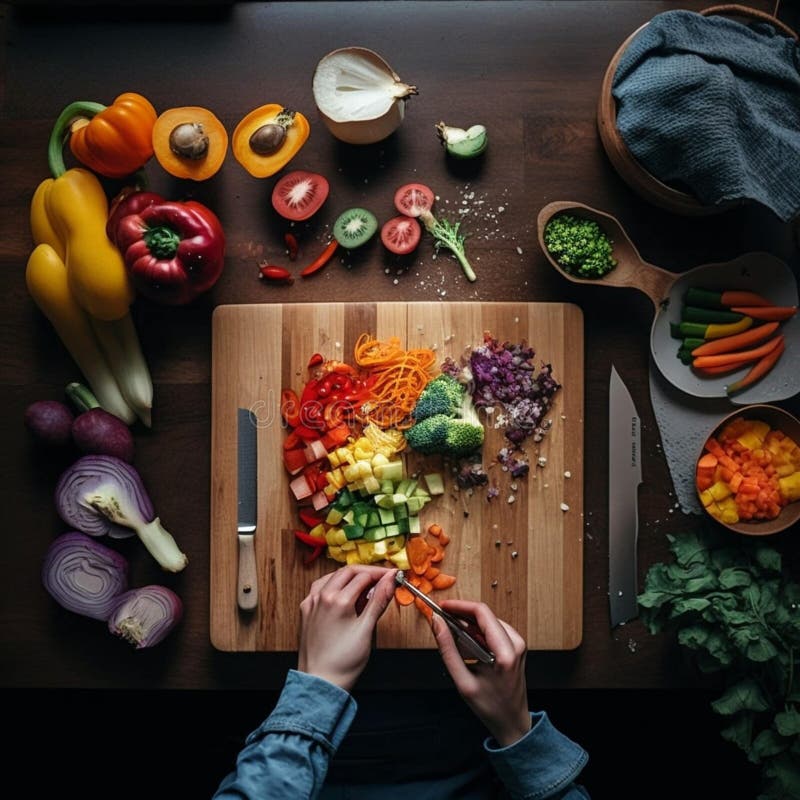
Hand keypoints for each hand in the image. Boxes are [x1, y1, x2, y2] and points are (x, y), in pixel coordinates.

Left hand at [297, 565, 396, 691]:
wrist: (320, 682)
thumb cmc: (343, 662)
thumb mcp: (366, 630)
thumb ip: (379, 601)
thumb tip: (390, 581)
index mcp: (338, 600)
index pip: (364, 576)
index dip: (381, 574)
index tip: (393, 576)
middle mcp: (322, 597)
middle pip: (348, 572)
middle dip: (367, 573)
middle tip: (382, 580)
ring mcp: (311, 602)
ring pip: (333, 577)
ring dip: (350, 577)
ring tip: (365, 587)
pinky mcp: (306, 610)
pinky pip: (320, 587)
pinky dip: (334, 584)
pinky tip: (342, 592)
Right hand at [432, 599, 530, 746]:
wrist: (512, 722)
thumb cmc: (490, 707)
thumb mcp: (463, 681)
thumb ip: (448, 649)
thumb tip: (437, 623)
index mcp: (505, 652)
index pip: (481, 613)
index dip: (459, 606)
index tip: (443, 607)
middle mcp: (516, 643)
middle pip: (485, 614)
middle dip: (461, 615)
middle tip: (442, 621)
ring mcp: (518, 644)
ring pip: (488, 620)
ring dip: (469, 624)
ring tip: (453, 637)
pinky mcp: (516, 646)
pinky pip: (494, 629)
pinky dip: (477, 632)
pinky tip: (467, 644)